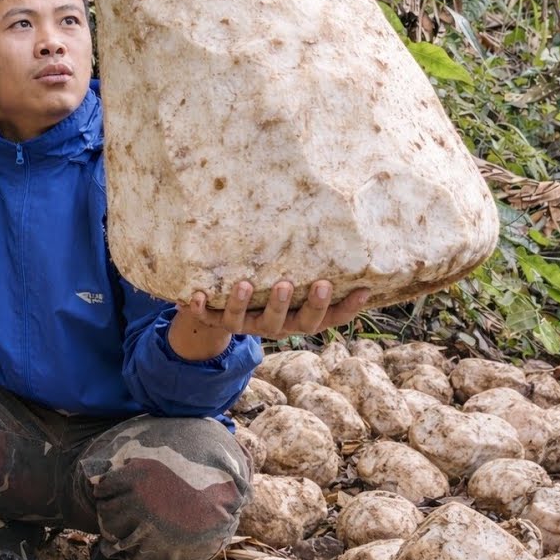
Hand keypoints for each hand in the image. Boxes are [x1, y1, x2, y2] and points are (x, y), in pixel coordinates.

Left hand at [178, 280, 369, 339]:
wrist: (220, 310)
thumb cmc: (267, 286)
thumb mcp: (292, 278)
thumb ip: (309, 263)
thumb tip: (348, 234)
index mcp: (297, 318)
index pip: (328, 319)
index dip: (346, 310)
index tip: (362, 290)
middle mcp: (275, 325)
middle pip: (292, 324)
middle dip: (300, 306)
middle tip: (307, 284)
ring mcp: (246, 325)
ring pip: (248, 323)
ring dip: (244, 304)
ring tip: (244, 285)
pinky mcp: (217, 320)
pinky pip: (208, 318)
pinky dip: (201, 309)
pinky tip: (196, 296)